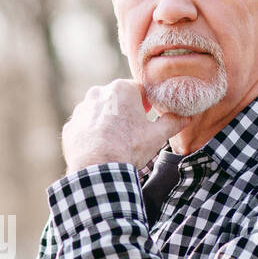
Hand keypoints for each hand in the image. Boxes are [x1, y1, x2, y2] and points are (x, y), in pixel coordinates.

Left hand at [61, 79, 181, 175]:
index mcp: (122, 89)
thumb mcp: (156, 136)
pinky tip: (99, 149)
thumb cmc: (129, 148)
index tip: (146, 118)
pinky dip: (91, 135)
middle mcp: (98, 93)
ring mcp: (81, 110)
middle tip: (131, 132)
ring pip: (98, 112)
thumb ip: (172, 123)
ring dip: (106, 122)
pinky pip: (84, 127)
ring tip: (114, 142)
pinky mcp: (70, 127)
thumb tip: (187, 117)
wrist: (97, 170)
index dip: (145, 105)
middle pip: (116, 100)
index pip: (139, 91)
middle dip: (124, 112)